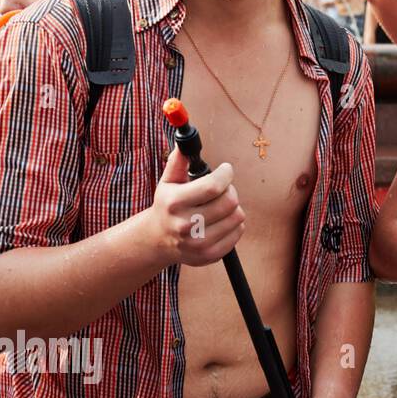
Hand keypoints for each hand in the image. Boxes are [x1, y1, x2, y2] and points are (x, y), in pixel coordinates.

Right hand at [146, 147, 245, 265]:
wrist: (158, 240)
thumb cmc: (168, 205)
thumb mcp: (168, 182)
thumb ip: (178, 162)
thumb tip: (185, 142)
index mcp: (174, 203)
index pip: (213, 186)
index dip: (226, 174)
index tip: (226, 169)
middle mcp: (185, 225)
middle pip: (230, 201)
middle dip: (230, 189)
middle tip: (223, 188)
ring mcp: (198, 243)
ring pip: (237, 216)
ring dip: (233, 207)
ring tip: (219, 205)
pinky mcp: (209, 255)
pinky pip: (238, 231)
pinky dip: (234, 223)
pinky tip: (220, 221)